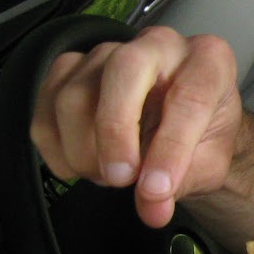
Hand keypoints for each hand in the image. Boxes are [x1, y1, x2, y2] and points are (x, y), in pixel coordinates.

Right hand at [30, 26, 242, 228]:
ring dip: (84, 149)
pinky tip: (80, 165)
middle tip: (120, 179)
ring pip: (74, 93)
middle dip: (115, 133)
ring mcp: (110, 52)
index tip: (156, 189)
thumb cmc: (203, 135)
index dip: (170, 149)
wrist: (185, 129)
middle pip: (122, 70)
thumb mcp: (209, 164)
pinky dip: (56, 147)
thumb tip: (153, 207)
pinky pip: (45, 106)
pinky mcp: (71, 70)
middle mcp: (159, 46)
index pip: (188, 97)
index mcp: (208, 61)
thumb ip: (183, 183)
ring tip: (109, 177)